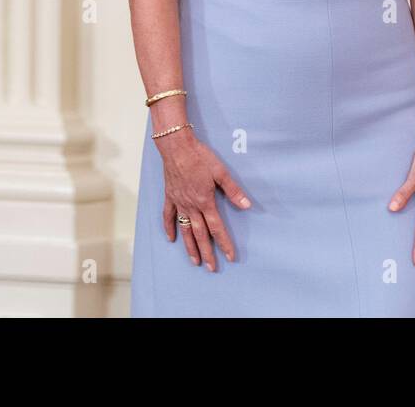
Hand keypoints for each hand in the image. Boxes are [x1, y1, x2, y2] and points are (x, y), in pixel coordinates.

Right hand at [157, 131, 250, 272]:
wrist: (176, 146)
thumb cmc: (199, 156)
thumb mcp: (221, 172)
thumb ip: (233, 190)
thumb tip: (247, 205)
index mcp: (205, 201)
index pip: (217, 228)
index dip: (224, 243)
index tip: (230, 257)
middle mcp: (191, 206)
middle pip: (200, 234)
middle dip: (207, 252)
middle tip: (211, 268)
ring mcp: (179, 202)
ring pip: (185, 229)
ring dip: (189, 246)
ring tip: (194, 261)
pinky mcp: (169, 196)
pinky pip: (168, 216)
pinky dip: (169, 228)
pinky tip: (171, 238)